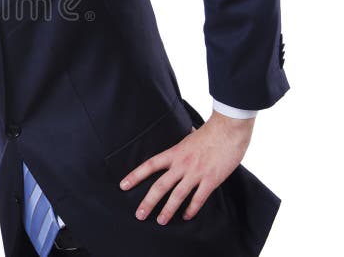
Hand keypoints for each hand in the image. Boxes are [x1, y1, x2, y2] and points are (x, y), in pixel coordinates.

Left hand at [118, 110, 254, 224]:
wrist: (228, 130)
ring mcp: (196, 173)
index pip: (149, 165)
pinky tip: (187, 216)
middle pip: (160, 186)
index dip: (135, 176)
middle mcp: (181, 164)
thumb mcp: (188, 137)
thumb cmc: (210, 132)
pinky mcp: (211, 180)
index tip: (123, 186)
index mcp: (173, 153)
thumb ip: (181, 145)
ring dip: (168, 210)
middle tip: (139, 215)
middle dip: (148, 202)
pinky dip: (192, 209)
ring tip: (161, 220)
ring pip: (177, 195)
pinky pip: (199, 198)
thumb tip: (180, 139)